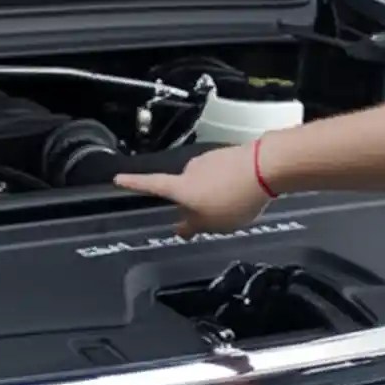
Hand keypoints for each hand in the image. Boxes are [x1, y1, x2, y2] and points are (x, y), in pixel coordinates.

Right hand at [113, 143, 269, 237]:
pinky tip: (245, 193)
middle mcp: (190, 170)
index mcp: (180, 187)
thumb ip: (193, 226)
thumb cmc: (233, 199)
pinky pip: (223, 174)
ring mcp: (209, 160)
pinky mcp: (228, 155)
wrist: (266, 166)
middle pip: (184, 188)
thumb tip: (180, 229)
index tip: (117, 179)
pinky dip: (228, 185)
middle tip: (211, 217)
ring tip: (235, 206)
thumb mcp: (212, 223)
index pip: (151, 185)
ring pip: (205, 182)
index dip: (133, 184)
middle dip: (194, 201)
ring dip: (214, 194)